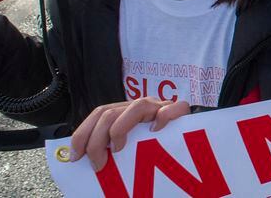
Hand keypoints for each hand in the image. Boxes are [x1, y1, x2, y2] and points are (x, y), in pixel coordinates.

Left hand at [69, 98, 190, 170]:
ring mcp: (161, 106)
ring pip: (136, 106)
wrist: (194, 137)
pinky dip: (163, 118)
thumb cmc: (156, 147)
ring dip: (120, 130)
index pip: (98, 113)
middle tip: (98, 165)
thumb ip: (111, 146)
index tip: (76, 157)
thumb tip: (81, 158)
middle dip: (96, 141)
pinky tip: (156, 131)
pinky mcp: (181, 110)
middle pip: (110, 113)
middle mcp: (140, 106)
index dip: (82, 134)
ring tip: (119, 150)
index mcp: (125, 112)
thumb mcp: (128, 146)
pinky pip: (172, 108)